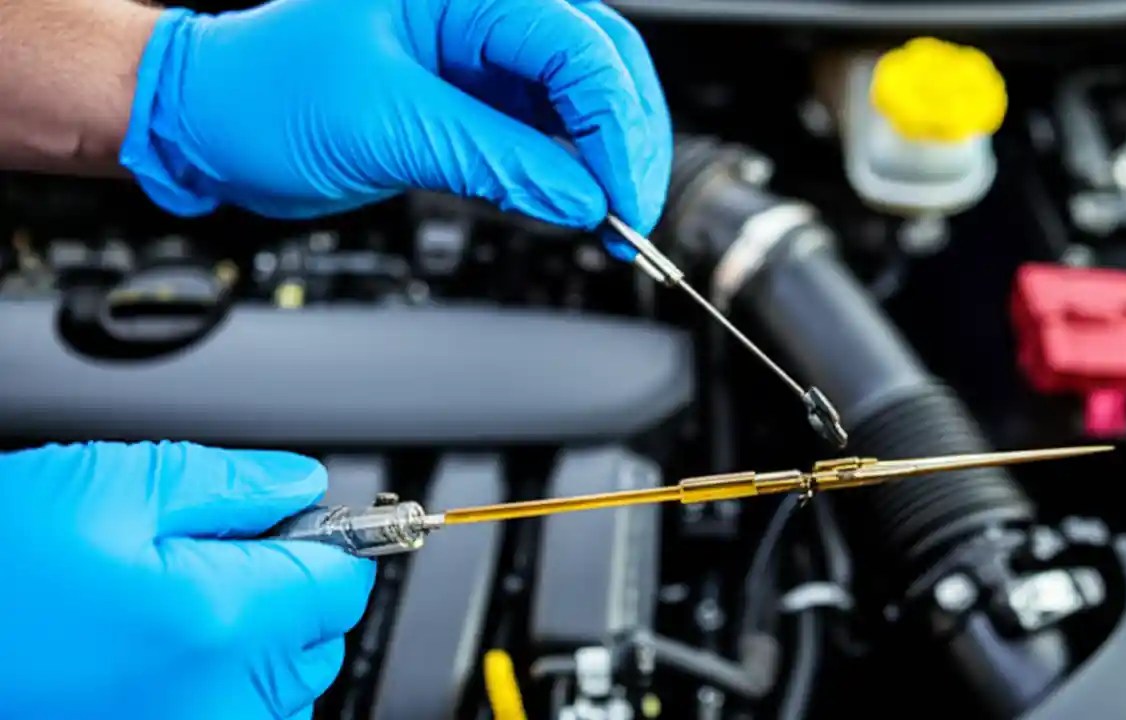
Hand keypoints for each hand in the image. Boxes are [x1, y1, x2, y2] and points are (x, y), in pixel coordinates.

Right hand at [0, 441, 374, 719]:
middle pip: (318, 637)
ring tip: (165, 606)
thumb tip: (299, 484)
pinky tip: (153, 652)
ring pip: (281, 687)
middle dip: (283, 589)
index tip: (291, 526)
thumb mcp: (112, 484)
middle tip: (206, 557)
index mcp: (219, 625)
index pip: (342, 582)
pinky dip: (217, 686)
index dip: (319, 542)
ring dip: (251, 643)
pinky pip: (235, 718)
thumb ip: (232, 484)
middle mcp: (218, 703)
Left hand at [121, 0, 672, 258]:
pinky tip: (582, 205)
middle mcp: (482, 13)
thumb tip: (579, 198)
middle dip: (628, 142)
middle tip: (631, 216)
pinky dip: (574, 171)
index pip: (575, 47)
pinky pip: (550, 130)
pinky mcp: (477, 100)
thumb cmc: (264, 95)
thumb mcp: (383, 128)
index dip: (614, 126)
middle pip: (600, 65)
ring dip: (610, 159)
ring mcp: (483, 56)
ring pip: (586, 98)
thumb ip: (494, 160)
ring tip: (614, 220)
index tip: (621, 198)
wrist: (211, 122)